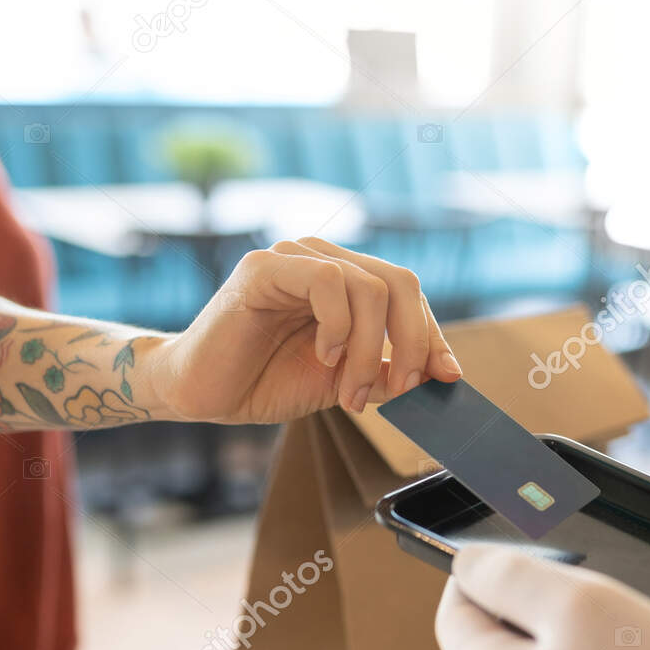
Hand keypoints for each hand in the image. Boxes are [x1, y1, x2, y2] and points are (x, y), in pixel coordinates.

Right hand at [140, 237, 460, 422]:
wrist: (203, 393)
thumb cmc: (266, 381)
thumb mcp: (344, 382)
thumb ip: (386, 371)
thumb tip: (439, 373)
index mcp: (345, 281)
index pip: (408, 293)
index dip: (432, 334)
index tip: (447, 377)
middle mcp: (323, 259)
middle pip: (400, 283)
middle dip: (412, 342)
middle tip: (401, 389)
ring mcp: (294, 257)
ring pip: (370, 287)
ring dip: (370, 351)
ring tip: (350, 391)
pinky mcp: (264, 267)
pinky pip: (329, 281)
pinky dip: (338, 327)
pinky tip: (323, 356)